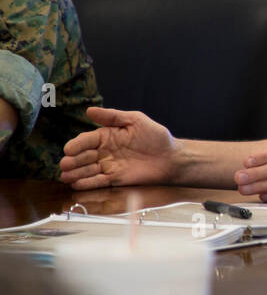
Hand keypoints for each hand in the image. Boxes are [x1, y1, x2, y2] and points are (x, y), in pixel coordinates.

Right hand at [59, 107, 179, 188]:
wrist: (172, 158)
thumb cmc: (156, 136)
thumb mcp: (136, 120)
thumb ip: (113, 116)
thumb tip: (89, 110)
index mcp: (106, 136)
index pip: (86, 140)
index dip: (76, 145)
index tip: (69, 149)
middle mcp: (104, 151)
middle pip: (83, 156)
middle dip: (73, 161)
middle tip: (65, 164)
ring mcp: (108, 166)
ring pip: (87, 170)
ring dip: (76, 173)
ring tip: (66, 176)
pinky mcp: (115, 179)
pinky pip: (98, 182)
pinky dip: (87, 183)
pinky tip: (76, 184)